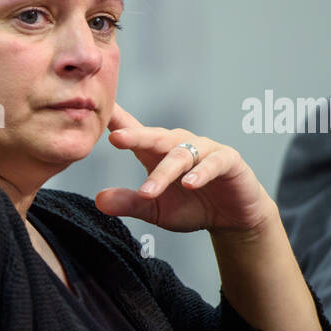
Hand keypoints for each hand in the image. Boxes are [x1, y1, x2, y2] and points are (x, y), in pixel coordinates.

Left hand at [96, 104, 276, 234]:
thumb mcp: (155, 209)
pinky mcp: (229, 160)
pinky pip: (213, 163)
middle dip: (136, 136)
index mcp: (156, 152)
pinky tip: (189, 184)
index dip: (117, 121)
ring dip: (164, 173)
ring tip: (148, 191)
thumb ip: (130, 203)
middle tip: (117, 138)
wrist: (232, 217)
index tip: (98, 113)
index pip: (135, 132)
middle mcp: (179, 145)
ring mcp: (205, 150)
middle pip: (155, 137)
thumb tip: (99, 200)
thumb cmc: (191, 207)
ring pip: (181, 155)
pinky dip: (201, 173)